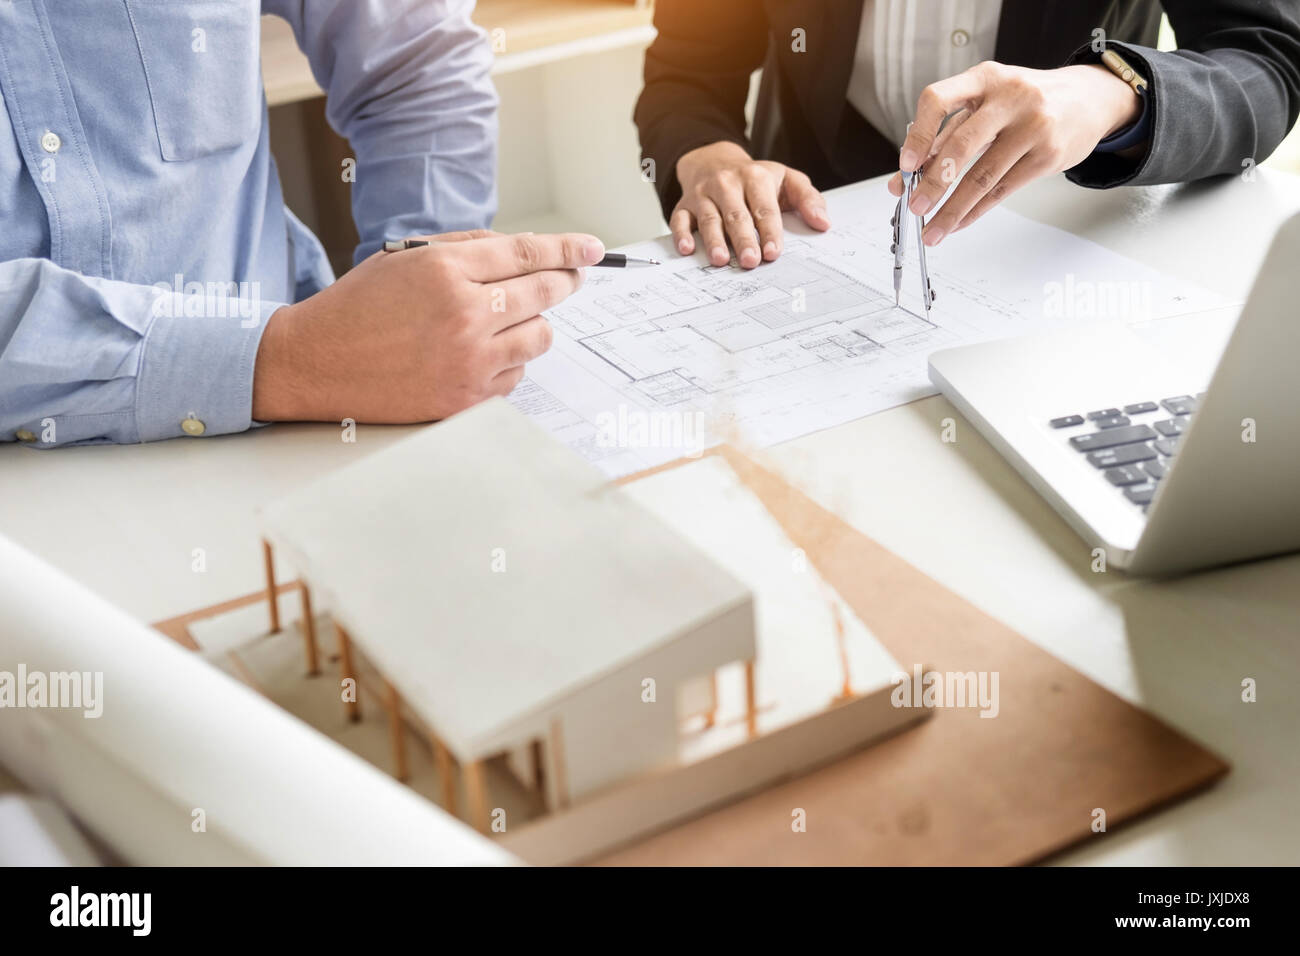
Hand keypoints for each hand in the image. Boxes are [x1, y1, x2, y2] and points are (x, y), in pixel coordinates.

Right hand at [252, 231, 604, 422]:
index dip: (569, 250)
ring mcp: (468, 360)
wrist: (315, 363)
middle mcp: (463, 314)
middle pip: (545, 293)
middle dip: (565, 282)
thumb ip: (468, 248)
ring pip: (540, 336)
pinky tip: (479, 353)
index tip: (593, 250)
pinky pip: (517, 374)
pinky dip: (509, 361)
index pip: (529, 254)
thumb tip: (528, 250)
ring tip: (505, 320)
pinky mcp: (466, 397)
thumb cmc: (359, 306)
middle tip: (572, 279)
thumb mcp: (407, 258)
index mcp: (446, 270)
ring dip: (534, 324)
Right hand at [672, 141, 829, 268]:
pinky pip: (680, 220)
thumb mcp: (786, 178)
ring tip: (721, 260)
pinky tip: (687, 249)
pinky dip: (681, 234)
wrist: (713, 159)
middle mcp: (727, 184)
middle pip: (736, 215)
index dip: (769, 231)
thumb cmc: (754, 177)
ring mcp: (704, 195)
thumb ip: (807, 199)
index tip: (773, 252)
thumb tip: (822, 223)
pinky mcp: (685, 205)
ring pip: (709, 219)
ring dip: (714, 240)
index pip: (764, 208)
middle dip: (744, 239)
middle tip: (750, 261)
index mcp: (755, 178)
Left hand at [887, 62, 1142, 244]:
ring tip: (933, 230)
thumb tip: (903, 179)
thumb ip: (944, 136)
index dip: (918, 135)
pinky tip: (959, 222)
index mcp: (985, 78)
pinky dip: (976, 211)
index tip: (906, 166)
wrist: (1088, 98)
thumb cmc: (1025, 102)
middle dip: (933, 183)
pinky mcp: (1048, 155)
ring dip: (952, 209)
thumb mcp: (985, 104)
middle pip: (962, 145)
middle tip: (915, 207)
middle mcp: (1010, 97)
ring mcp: (1033, 126)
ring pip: (983, 177)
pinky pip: (1002, 190)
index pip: (939, 99)